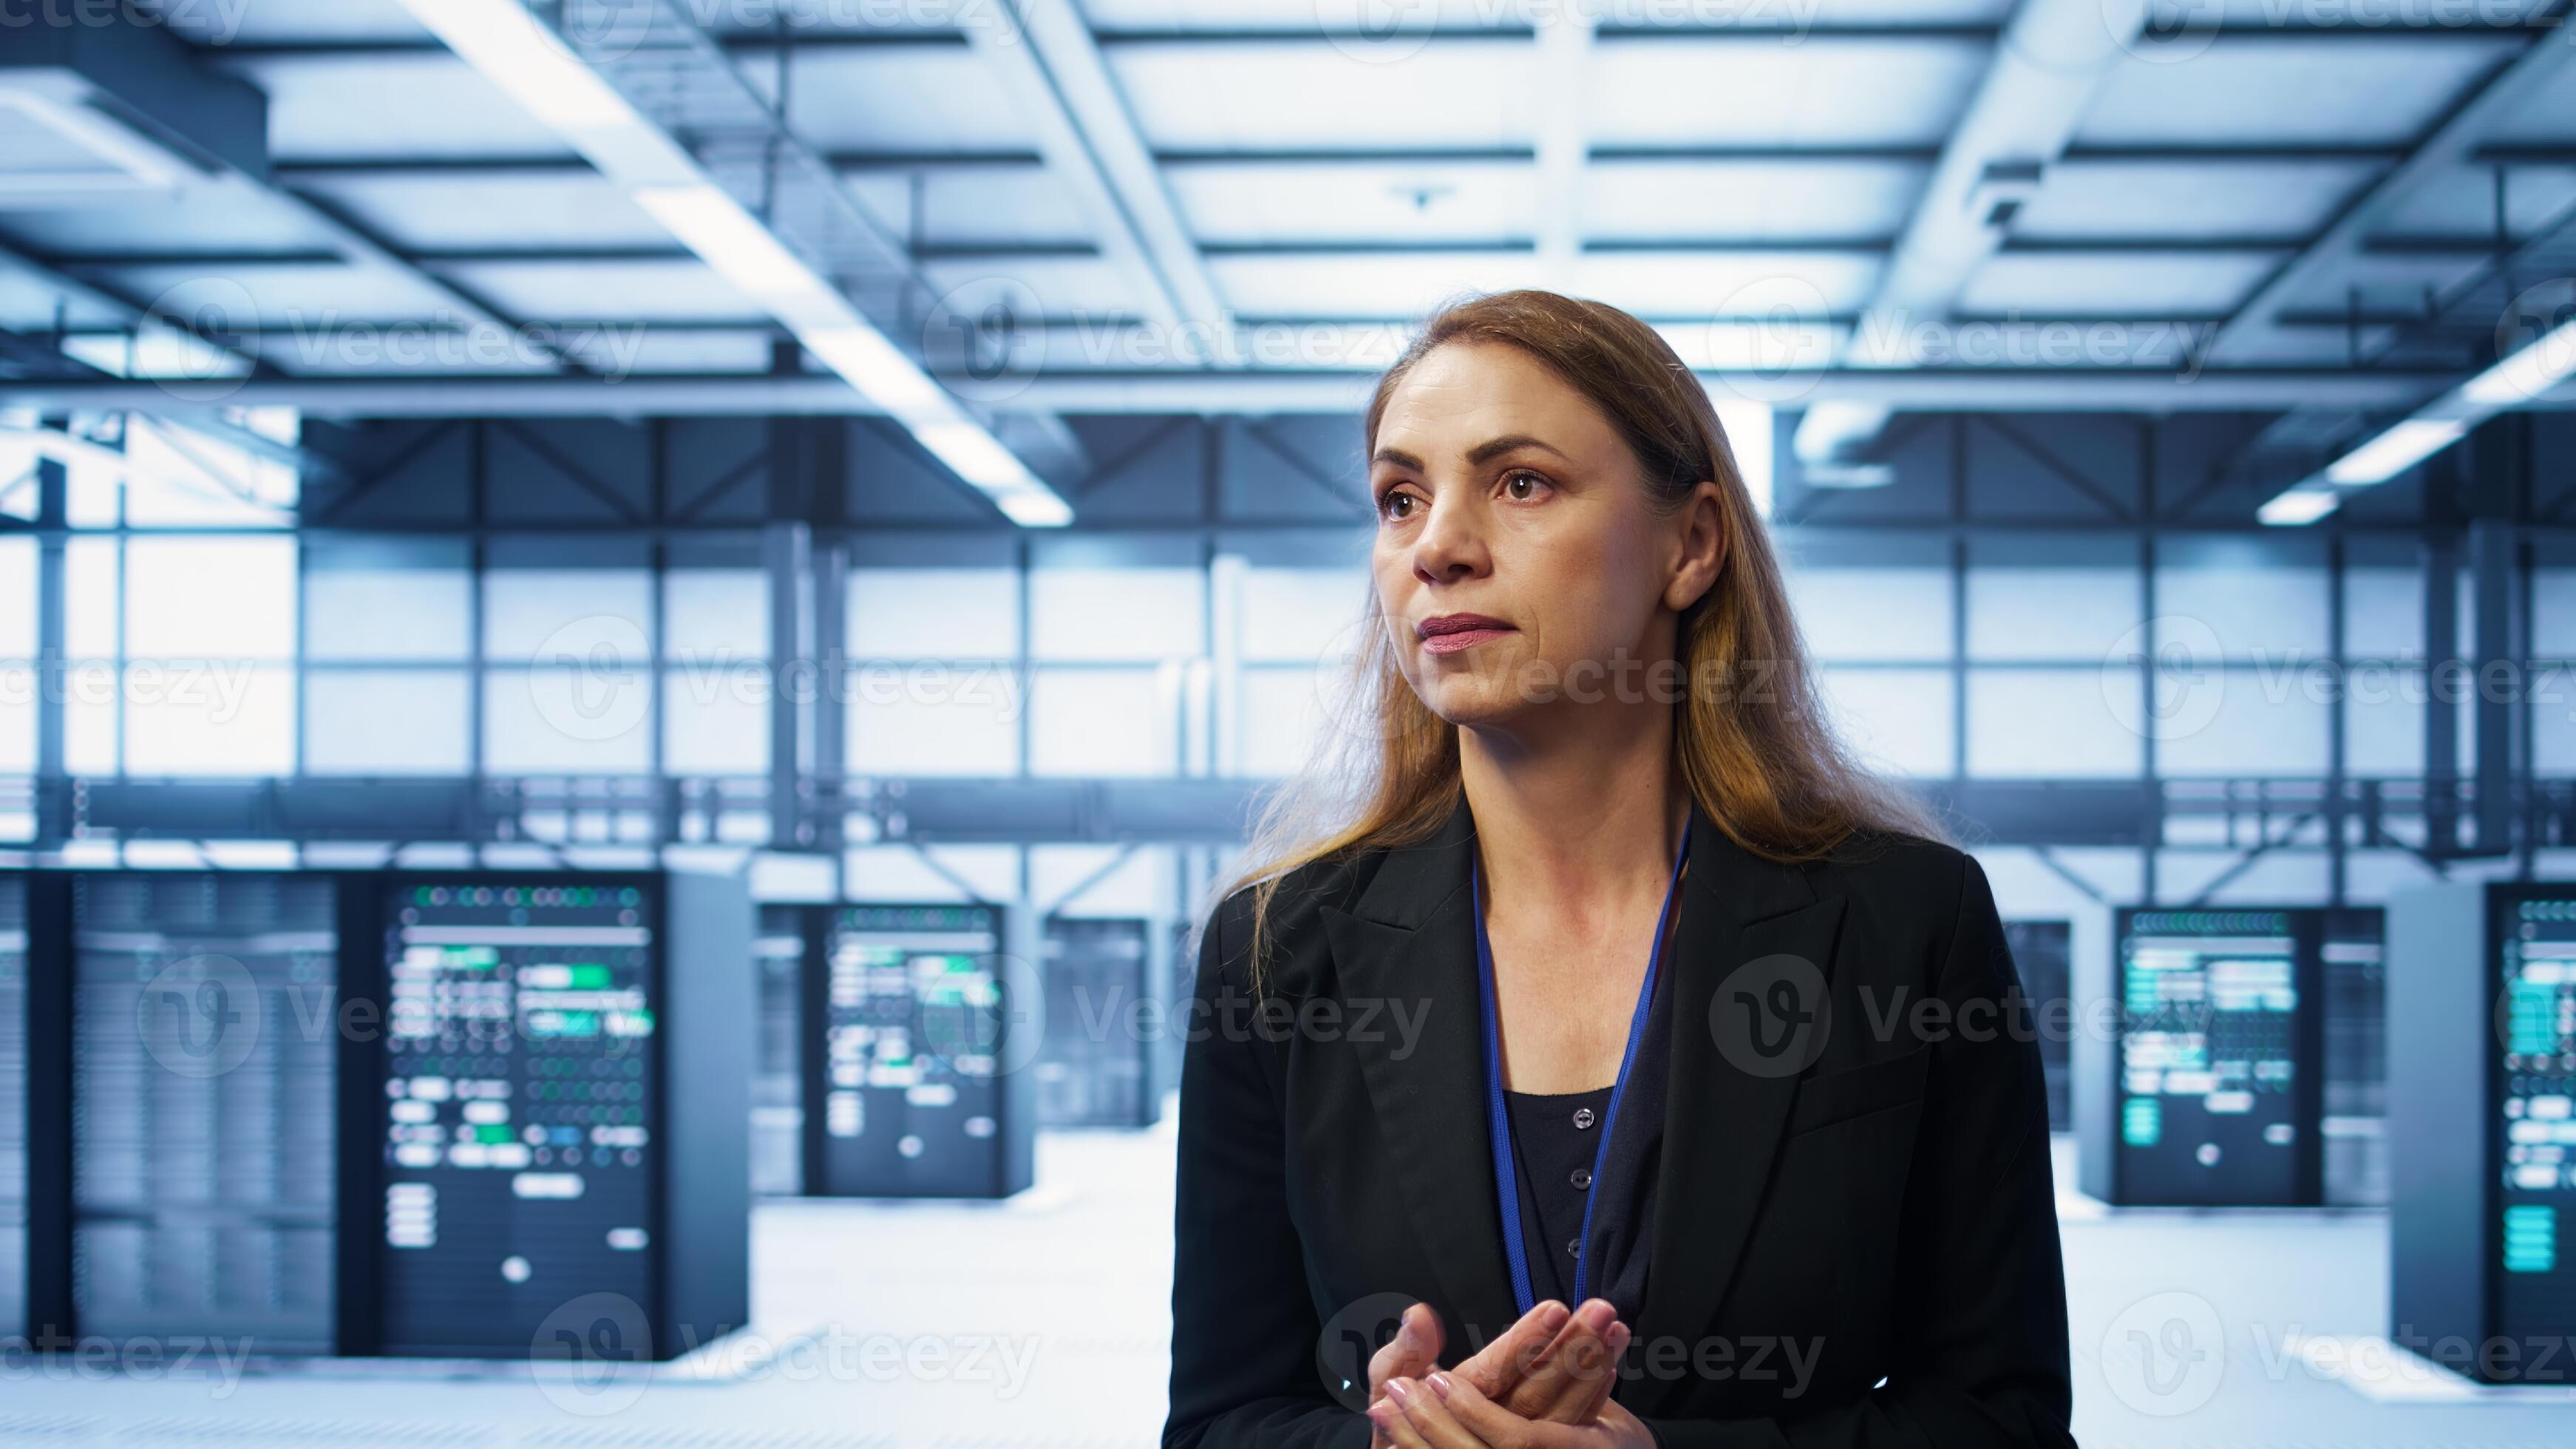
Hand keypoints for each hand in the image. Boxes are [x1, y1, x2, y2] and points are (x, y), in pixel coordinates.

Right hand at [1367, 1299, 1627, 1447]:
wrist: (1419, 1448)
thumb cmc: (1400, 1411)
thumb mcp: (1390, 1380)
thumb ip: (1406, 1350)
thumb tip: (1419, 1314)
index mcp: (1455, 1406)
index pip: (1494, 1376)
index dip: (1525, 1344)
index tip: (1555, 1309)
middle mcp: (1491, 1430)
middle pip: (1537, 1392)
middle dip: (1573, 1348)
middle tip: (1602, 1310)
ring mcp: (1518, 1443)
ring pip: (1562, 1409)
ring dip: (1591, 1366)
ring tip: (1616, 1328)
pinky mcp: (1538, 1446)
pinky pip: (1571, 1428)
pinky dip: (1594, 1397)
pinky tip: (1612, 1364)